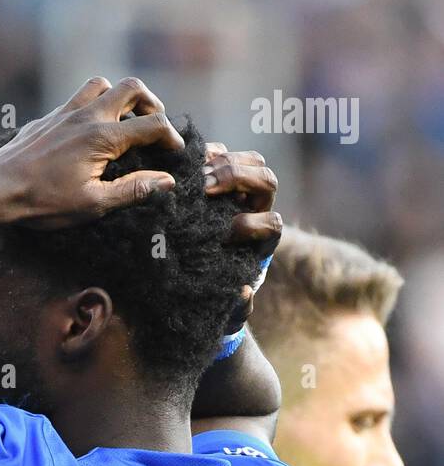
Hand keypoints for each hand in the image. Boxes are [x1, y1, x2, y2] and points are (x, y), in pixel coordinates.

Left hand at [0, 77, 184, 229]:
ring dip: (120, 96)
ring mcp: (66, 111)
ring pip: (103, 84)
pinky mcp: (50, 116)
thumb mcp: (93, 204)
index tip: (175, 152)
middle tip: (154, 125)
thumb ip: (133, 190)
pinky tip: (90, 131)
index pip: (152, 126)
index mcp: (103, 138)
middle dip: (151, 103)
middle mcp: (88, 116)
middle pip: (131, 88)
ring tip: (124, 120)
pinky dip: (94, 106)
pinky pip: (78, 98)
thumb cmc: (43, 202)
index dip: (171, 137)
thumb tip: (166, 182)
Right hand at [204, 144, 281, 326]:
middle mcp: (258, 212)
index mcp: (263, 243)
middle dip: (239, 178)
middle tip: (207, 188)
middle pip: (267, 180)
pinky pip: (225, 154)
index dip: (254, 224)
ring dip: (227, 162)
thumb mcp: (228, 311)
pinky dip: (210, 155)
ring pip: (253, 161)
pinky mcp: (222, 180)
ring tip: (199, 175)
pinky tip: (191, 165)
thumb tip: (245, 291)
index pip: (273, 224)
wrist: (200, 282)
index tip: (228, 232)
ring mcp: (241, 192)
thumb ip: (239, 308)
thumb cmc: (217, 299)